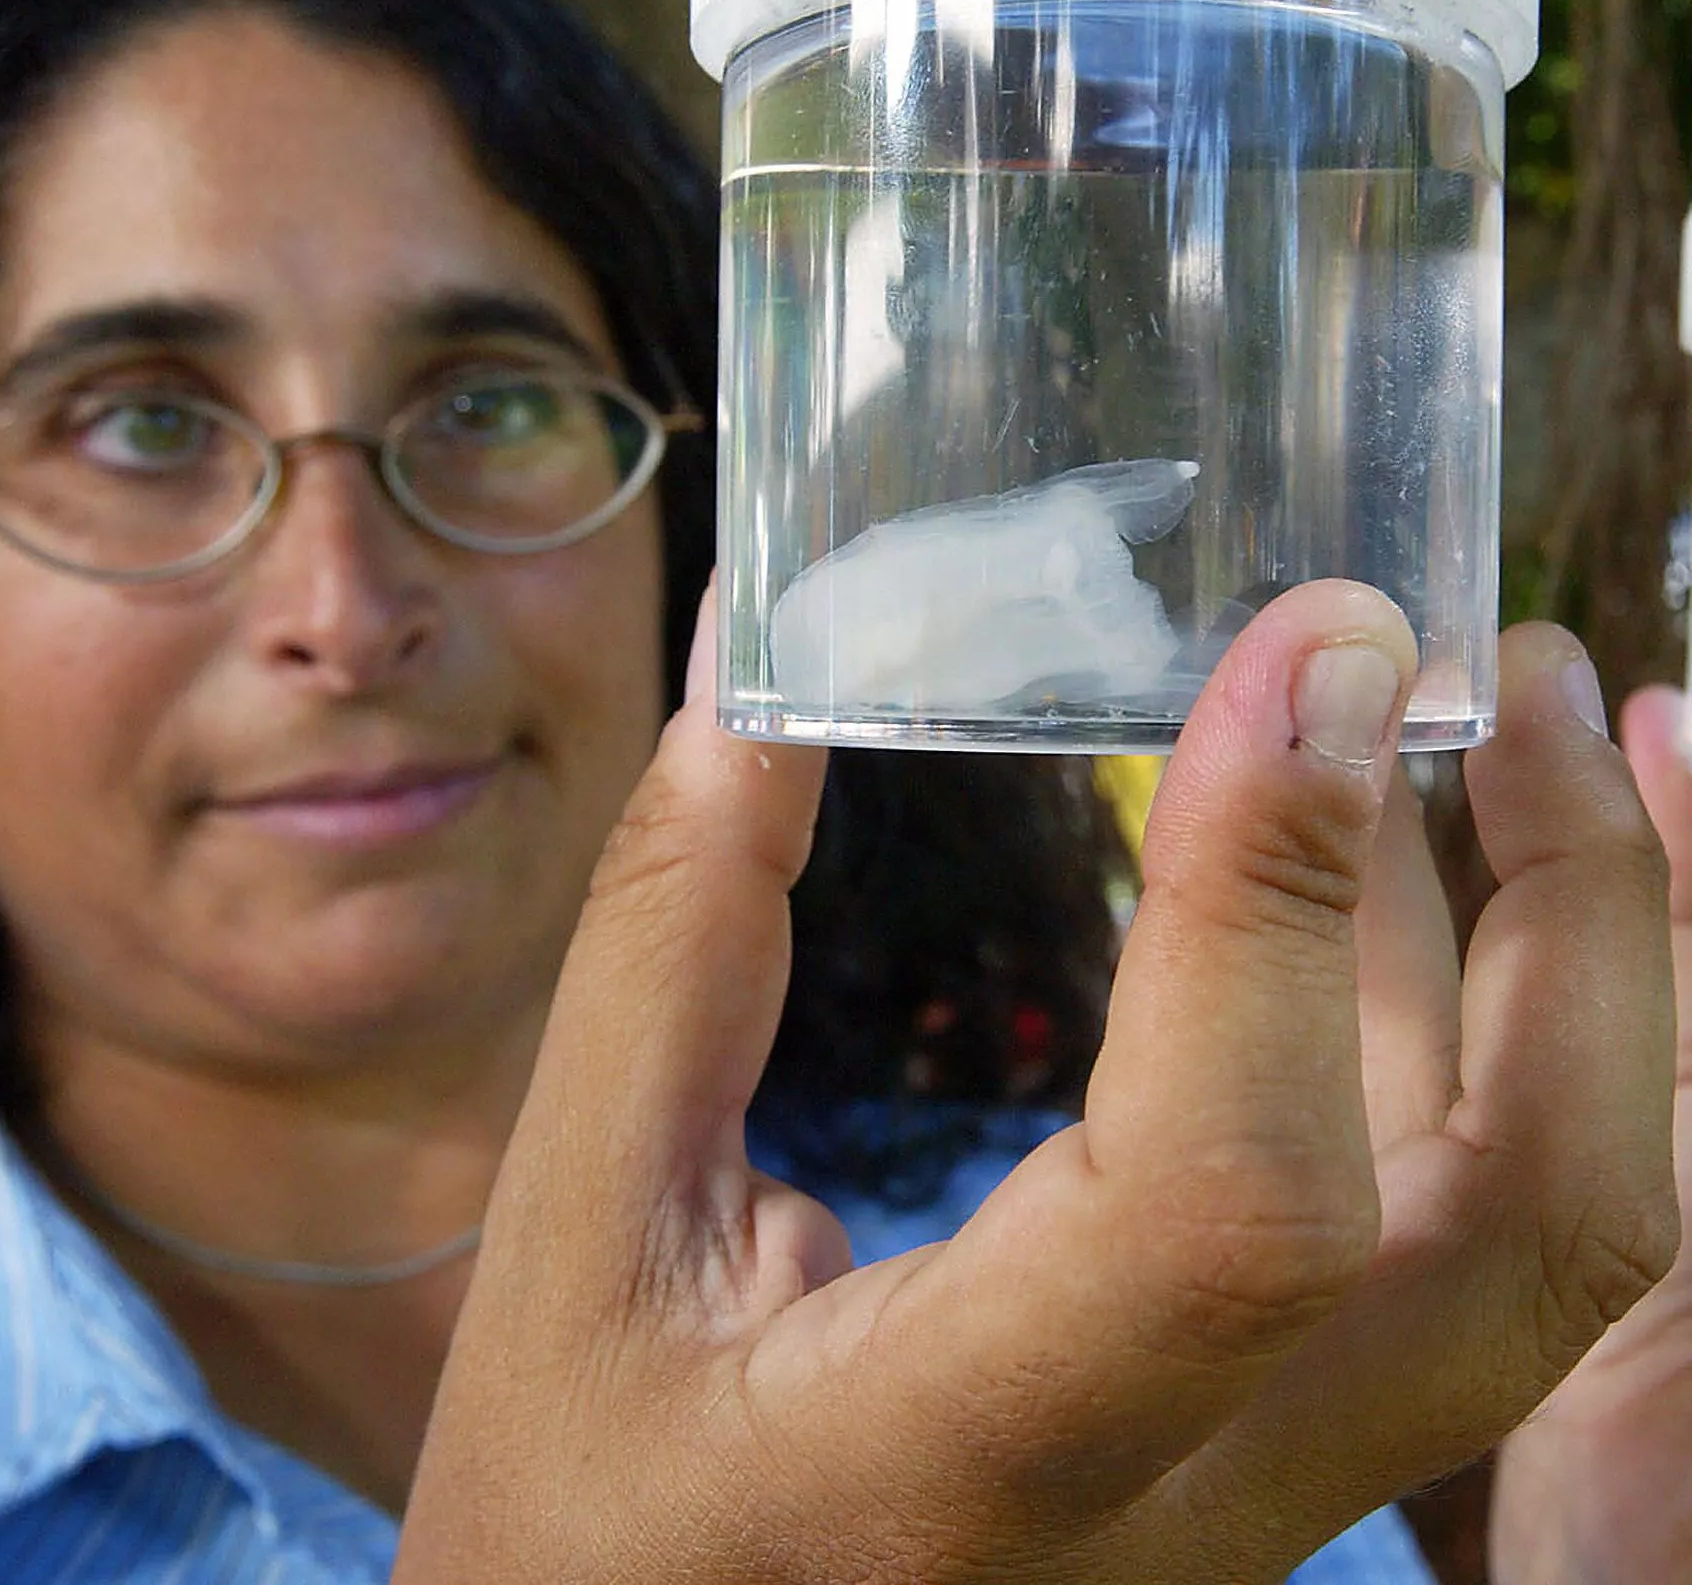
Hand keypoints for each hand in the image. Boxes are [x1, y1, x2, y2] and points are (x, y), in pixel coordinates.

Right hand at [397, 586, 1676, 1584]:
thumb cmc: (576, 1505)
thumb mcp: (576, 1231)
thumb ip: (675, 943)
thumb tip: (746, 666)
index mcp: (961, 1467)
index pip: (1224, 1209)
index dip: (1275, 910)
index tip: (1288, 655)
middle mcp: (1183, 1529)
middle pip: (1524, 1245)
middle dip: (1576, 921)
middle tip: (1492, 661)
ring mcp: (1266, 1521)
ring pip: (1530, 1247)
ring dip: (1563, 960)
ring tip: (1483, 711)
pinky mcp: (1275, 1474)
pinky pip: (1437, 1243)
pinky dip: (1450, 1030)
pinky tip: (1381, 873)